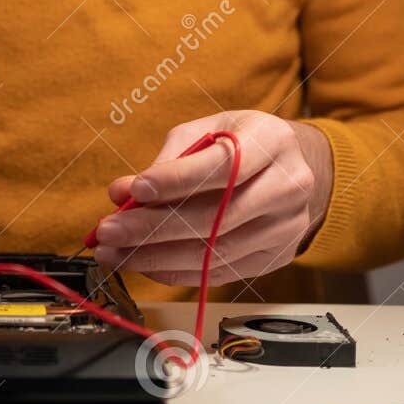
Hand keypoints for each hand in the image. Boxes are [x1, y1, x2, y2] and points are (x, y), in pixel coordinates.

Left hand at [93, 111, 333, 285]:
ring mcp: (285, 227)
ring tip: (115, 253)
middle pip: (214, 218)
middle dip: (151, 228)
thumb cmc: (244, 143)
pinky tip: (145, 264)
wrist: (295, 169)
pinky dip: (175, 272)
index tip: (134, 189)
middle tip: (108, 231)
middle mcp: (287, 186)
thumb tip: (122, 193)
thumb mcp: (209, 129)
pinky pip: (219, 274)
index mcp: (271, 141)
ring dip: (155, 258)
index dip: (176, 181)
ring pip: (213, 253)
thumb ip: (167, 159)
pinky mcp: (275, 258)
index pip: (223, 166)